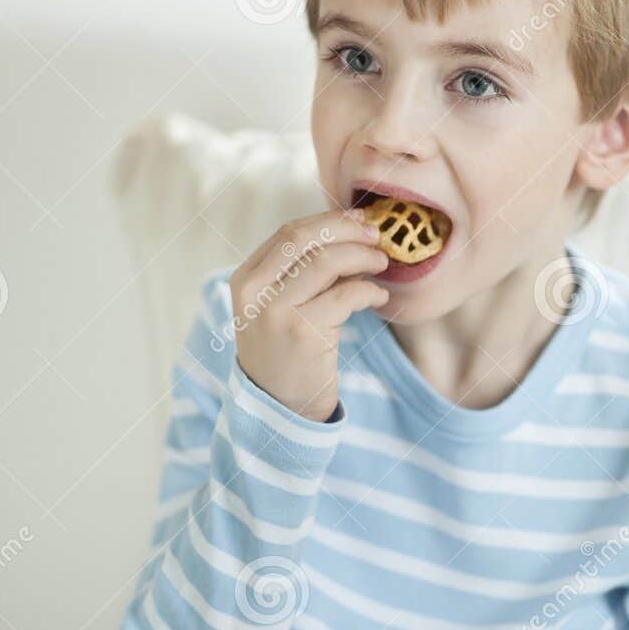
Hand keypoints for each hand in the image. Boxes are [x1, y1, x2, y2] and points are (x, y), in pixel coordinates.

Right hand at [230, 209, 388, 420]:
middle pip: (306, 239)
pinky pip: (346, 295)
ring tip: (382, 265)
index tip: (361, 221)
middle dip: (349, 231)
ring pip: (327, 261)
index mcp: (246, 279)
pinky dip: (370, 290)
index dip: (331, 220)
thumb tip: (353, 234)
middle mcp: (255, 292)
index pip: (290, 232)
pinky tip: (379, 296)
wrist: (280, 409)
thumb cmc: (287, 353)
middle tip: (378, 237)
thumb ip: (302, 273)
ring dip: (363, 257)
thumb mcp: (280, 308)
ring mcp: (276, 313)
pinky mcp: (304, 333)